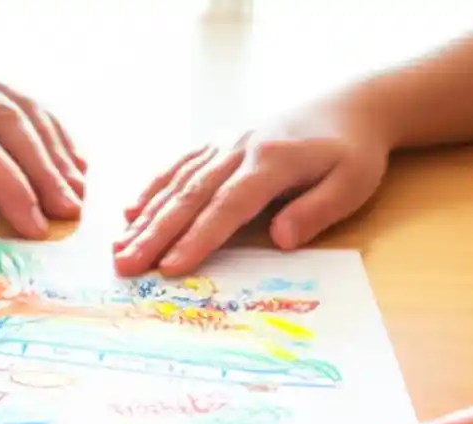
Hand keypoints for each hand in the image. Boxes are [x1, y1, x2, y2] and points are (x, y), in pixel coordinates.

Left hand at [0, 18, 85, 237]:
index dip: (2, 179)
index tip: (30, 221)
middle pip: (2, 115)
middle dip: (41, 166)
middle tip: (68, 215)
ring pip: (14, 101)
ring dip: (51, 147)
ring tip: (77, 193)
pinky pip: (10, 94)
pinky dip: (45, 125)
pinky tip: (68, 156)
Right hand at [114, 93, 387, 276]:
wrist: (349, 107)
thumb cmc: (352, 152)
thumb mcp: (351, 184)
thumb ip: (316, 211)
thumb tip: (280, 239)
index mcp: (272, 161)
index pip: (228, 206)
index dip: (198, 238)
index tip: (171, 267)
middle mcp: (239, 148)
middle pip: (191, 196)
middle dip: (155, 234)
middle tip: (126, 266)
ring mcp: (225, 143)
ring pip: (178, 182)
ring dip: (146, 217)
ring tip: (119, 249)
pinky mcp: (218, 142)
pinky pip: (179, 166)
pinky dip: (153, 188)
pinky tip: (131, 212)